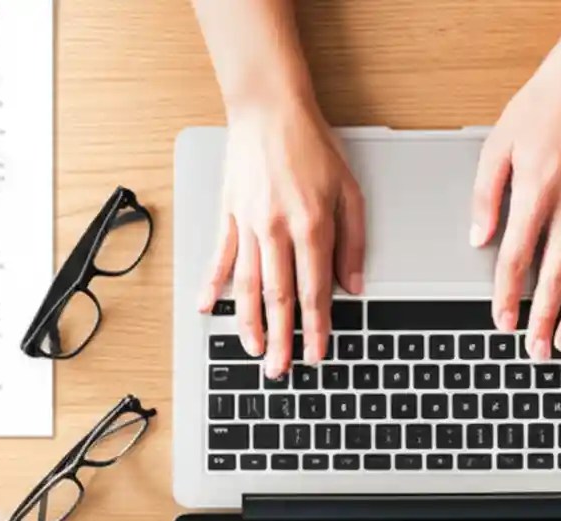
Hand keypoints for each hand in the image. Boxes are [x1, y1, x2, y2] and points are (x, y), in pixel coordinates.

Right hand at [198, 100, 364, 377]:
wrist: (269, 109)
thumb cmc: (312, 145)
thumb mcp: (349, 190)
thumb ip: (353, 242)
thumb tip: (355, 286)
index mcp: (311, 225)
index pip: (315, 291)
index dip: (317, 328)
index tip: (317, 354)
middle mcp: (276, 229)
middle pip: (278, 298)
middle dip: (281, 339)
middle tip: (281, 370)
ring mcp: (247, 224)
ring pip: (246, 286)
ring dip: (248, 324)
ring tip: (253, 351)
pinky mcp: (228, 215)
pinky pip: (219, 257)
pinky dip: (211, 285)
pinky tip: (206, 308)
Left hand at [471, 49, 560, 360]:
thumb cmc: (543, 107)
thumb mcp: (497, 146)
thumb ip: (485, 196)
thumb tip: (479, 238)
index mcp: (537, 194)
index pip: (517, 258)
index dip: (506, 295)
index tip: (502, 322)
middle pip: (556, 276)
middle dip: (544, 319)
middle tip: (537, 351)